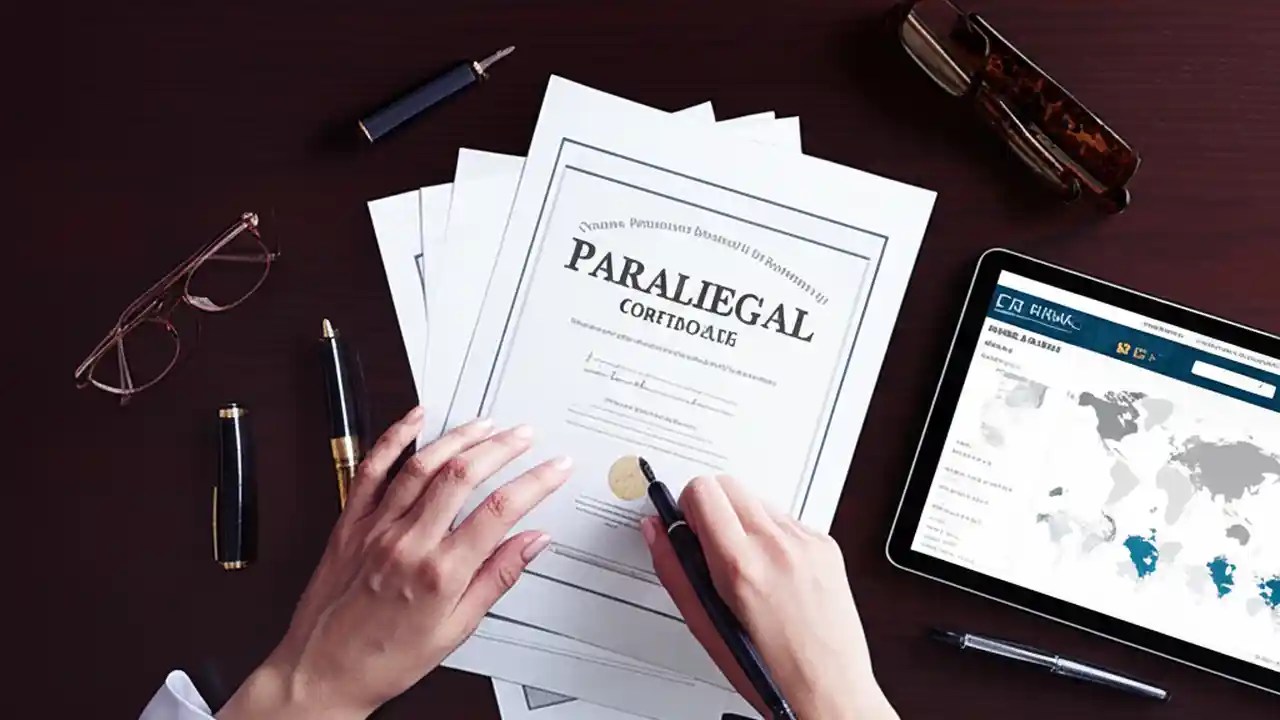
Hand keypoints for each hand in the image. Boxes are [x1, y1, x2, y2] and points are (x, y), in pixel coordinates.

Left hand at [217, 407, 570, 719]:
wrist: (322, 673)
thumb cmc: (385, 659)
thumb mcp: (457, 629)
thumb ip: (497, 578)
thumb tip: (532, 543)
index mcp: (440, 574)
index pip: (500, 511)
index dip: (535, 482)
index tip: (554, 468)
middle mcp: (407, 543)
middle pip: (463, 475)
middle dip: (502, 447)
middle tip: (525, 436)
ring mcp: (376, 528)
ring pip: (422, 464)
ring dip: (459, 436)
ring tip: (485, 424)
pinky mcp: (350, 523)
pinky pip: (372, 469)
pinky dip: (395, 437)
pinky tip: (415, 419)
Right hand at [642, 476, 896, 719]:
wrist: (830, 690)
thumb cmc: (771, 671)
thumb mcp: (706, 625)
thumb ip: (674, 569)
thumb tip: (657, 531)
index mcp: (741, 564)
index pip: (702, 490)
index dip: (686, 507)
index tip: (686, 527)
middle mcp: (777, 545)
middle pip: (729, 483)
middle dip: (711, 507)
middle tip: (710, 546)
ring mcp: (807, 543)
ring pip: (758, 498)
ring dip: (743, 521)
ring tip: (745, 566)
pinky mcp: (827, 546)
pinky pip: (788, 519)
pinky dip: (773, 535)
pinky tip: (773, 572)